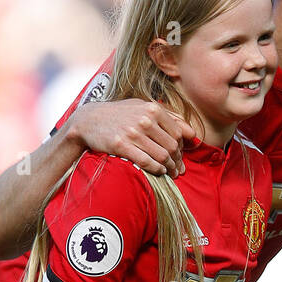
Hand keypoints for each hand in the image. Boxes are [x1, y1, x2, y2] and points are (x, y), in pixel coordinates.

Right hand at [72, 100, 194, 177]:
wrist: (89, 120)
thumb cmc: (119, 115)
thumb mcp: (143, 108)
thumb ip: (169, 117)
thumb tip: (192, 133)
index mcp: (153, 108)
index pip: (178, 133)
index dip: (182, 148)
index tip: (180, 157)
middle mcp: (145, 119)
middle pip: (172, 146)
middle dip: (177, 161)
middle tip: (178, 169)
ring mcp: (133, 132)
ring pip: (162, 156)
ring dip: (169, 168)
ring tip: (171, 173)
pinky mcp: (122, 145)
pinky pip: (147, 162)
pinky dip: (157, 169)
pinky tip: (159, 171)